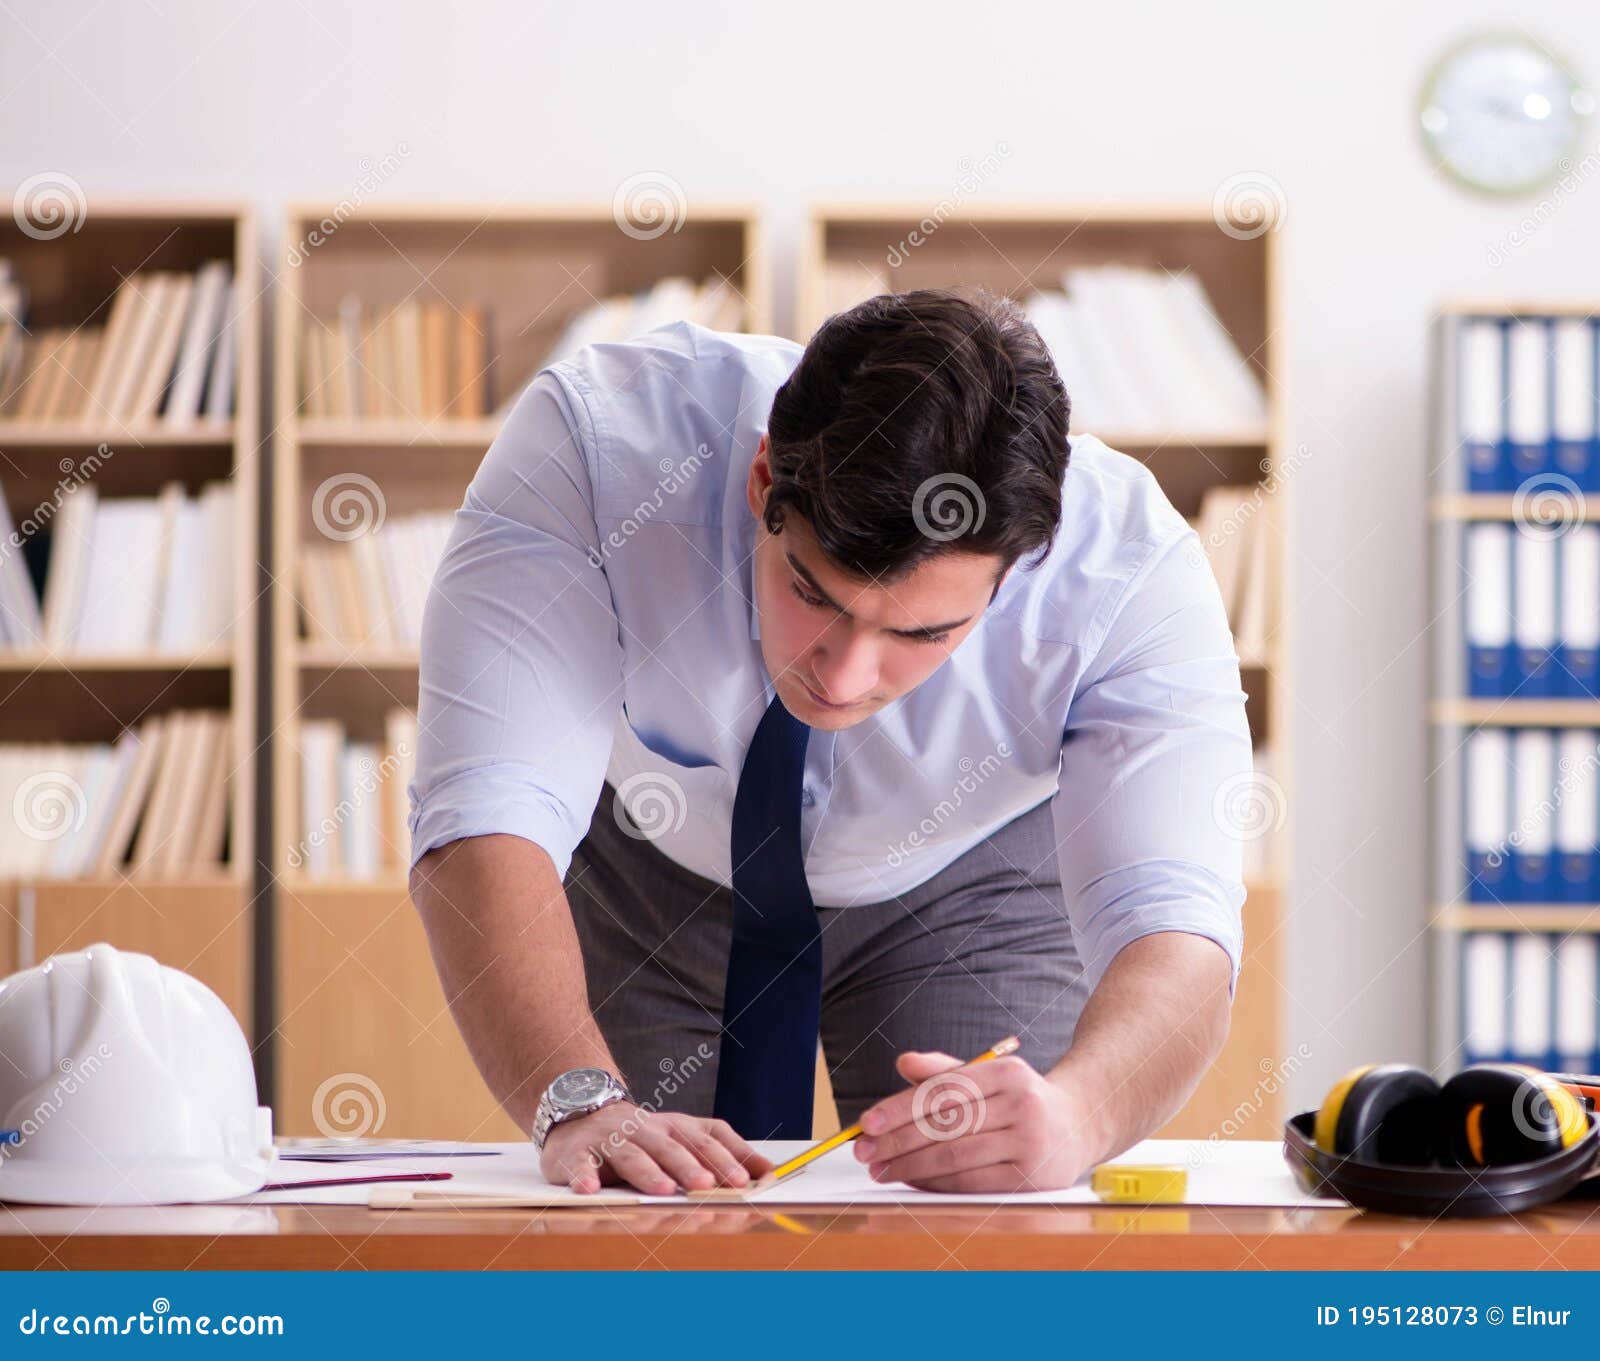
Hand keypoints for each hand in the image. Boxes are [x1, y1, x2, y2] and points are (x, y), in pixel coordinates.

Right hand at [540, 1102, 772, 1195]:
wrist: (581, 1118)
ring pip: (631, 1154)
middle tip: (707, 1187)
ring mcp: (611, 1138)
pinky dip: (584, 1175)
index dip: (727, 1157)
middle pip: (671, 1146)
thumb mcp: (682, 1140)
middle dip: (690, 1166)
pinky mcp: (577, 1152)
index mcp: (676, 1126)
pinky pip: (580, 1164)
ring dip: (648, 1172)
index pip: (707, 1137)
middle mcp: (646, 1128)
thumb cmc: (643, 1139)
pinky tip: (589, 1189)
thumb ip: (722, 1155)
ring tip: (663, 1189)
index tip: (748, 1180)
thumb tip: (769, 1173)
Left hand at [853, 1050, 1099, 1192]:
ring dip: (910, 1166)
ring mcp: (1030, 1143)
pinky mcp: (1032, 1178)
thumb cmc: (1019, 1099)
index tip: (867, 1122)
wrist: (1078, 1126)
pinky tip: (912, 1181)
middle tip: (864, 1150)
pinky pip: (972, 1183)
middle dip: (898, 1140)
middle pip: (947, 1124)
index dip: (900, 1107)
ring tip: (880, 1169)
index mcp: (1007, 1072)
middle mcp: (1023, 1104)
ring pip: (956, 1156)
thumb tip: (903, 1063)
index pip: (944, 1090)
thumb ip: (944, 1070)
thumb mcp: (988, 1075)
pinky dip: (936, 1184)